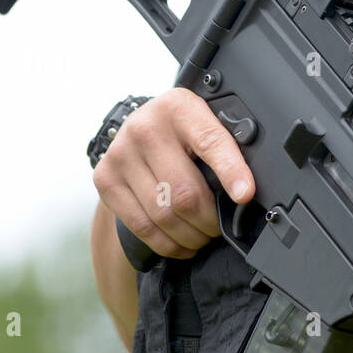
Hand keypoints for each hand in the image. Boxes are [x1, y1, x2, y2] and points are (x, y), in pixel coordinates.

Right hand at [91, 89, 255, 257]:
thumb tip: (248, 192)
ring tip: (203, 235)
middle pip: (185, 193)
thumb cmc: (185, 131)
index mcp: (179, 107)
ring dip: (191, 236)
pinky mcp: (105, 178)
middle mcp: (145, 127)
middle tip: (220, 227)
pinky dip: (168, 244)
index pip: (210, 142)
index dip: (231, 172)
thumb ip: (227, 148)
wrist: (140, 127)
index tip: (245, 196)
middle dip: (210, 220)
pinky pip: (142, 226)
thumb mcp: (207, 123)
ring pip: (164, 215)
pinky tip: (183, 244)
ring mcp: (120, 154)